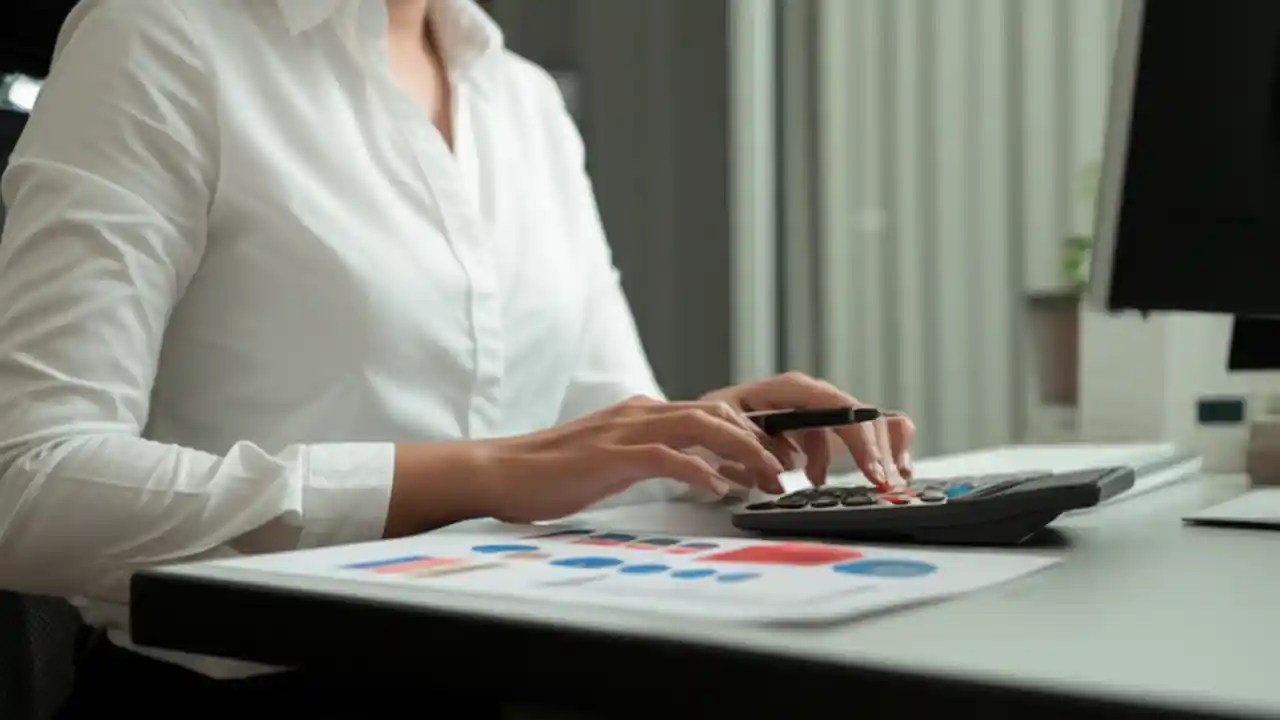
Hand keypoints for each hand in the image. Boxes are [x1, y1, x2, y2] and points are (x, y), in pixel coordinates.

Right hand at [470, 395, 786, 522]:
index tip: (773, 461)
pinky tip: (717, 489)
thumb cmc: (554, 473)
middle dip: (756, 440)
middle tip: (780, 473)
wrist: (500, 472)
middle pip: (715, 412)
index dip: (748, 433)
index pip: (710, 411)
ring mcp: (623, 430)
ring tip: (763, 479)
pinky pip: (665, 456)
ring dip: (739, 451)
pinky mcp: (609, 455)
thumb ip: (656, 459)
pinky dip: (698, 470)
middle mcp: (638, 412)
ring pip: (699, 426)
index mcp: (642, 413)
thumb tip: (704, 474)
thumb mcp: (615, 461)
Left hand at [701, 372, 915, 488]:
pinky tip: (832, 479)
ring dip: (871, 452)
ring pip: (859, 424)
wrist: (698, 423)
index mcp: (786, 390)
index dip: (856, 434)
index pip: (832, 404)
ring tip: (878, 480)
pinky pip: (845, 439)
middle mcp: (806, 396)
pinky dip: (855, 456)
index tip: (870, 466)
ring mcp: (812, 411)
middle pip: (857, 412)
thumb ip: (748, 446)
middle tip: (883, 482)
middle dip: (876, 447)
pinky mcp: (813, 429)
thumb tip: (779, 471)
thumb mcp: (719, 428)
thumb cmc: (708, 420)